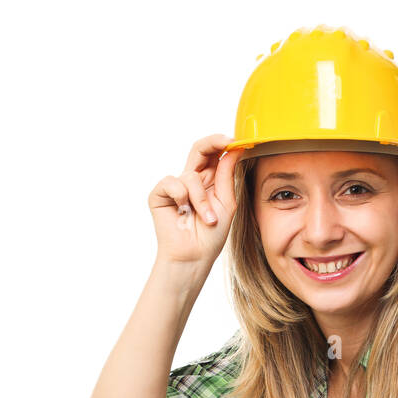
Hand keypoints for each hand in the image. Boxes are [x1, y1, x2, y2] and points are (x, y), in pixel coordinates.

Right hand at [148, 134, 240, 264]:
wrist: (194, 257)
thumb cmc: (211, 236)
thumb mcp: (226, 204)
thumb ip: (227, 176)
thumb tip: (234, 150)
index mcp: (209, 181)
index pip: (214, 154)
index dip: (223, 144)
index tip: (237, 141)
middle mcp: (192, 180)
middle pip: (199, 149)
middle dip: (213, 143)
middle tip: (226, 141)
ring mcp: (175, 187)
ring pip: (190, 175)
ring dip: (201, 200)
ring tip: (207, 220)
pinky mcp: (160, 194)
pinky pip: (172, 183)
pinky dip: (181, 197)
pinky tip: (183, 212)